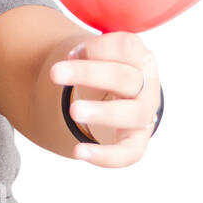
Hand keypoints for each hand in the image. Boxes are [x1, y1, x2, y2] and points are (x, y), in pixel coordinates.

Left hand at [49, 31, 160, 167]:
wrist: (119, 100)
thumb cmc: (106, 72)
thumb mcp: (99, 56)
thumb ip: (89, 51)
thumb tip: (73, 57)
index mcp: (140, 58)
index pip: (125, 47)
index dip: (98, 47)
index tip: (70, 53)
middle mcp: (148, 86)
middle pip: (125, 78)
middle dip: (88, 74)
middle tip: (53, 73)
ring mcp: (145, 116)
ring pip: (133, 114)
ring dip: (103, 112)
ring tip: (73, 111)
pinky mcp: (136, 143)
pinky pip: (127, 153)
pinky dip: (105, 155)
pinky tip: (79, 152)